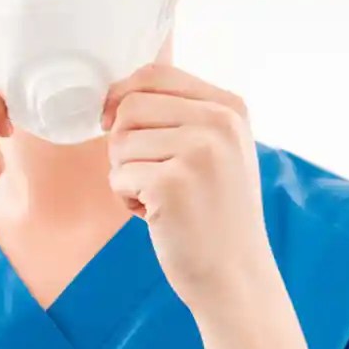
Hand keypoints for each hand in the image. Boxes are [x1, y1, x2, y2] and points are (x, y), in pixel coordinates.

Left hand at [103, 64, 277, 318]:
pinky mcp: (173, 183)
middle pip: (129, 106)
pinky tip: (155, 216)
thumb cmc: (215, 215)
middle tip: (145, 176)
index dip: (121, 95)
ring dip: (125, 175)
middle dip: (122, 143)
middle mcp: (219, 123)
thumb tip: (116, 96)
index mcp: (230, 108)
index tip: (113, 123)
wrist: (235, 275)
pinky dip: (126, 200)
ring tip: (158, 199)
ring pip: (119, 143)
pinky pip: (118, 177)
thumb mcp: (218, 151)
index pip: (155, 74)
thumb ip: (182, 117)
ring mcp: (198, 151)